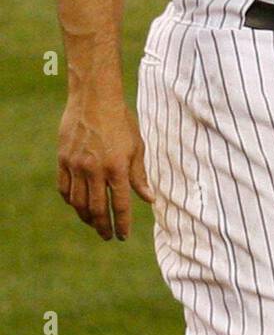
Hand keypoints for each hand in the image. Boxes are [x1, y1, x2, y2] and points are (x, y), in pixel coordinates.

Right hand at [57, 98, 153, 240]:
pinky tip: (78, 205)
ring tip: (94, 223)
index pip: (120, 205)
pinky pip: (65, 188)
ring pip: (78, 202)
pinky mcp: (63, 160)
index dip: (122, 224)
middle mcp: (95, 170)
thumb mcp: (136, 146)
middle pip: (97, 209)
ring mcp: (76, 166)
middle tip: (108, 236)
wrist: (94, 98)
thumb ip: (139, 175)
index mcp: (117, 168)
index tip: (123, 236)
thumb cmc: (120, 120)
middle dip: (103, 227)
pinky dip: (71, 201)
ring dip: (86, 217)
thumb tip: (149, 199)